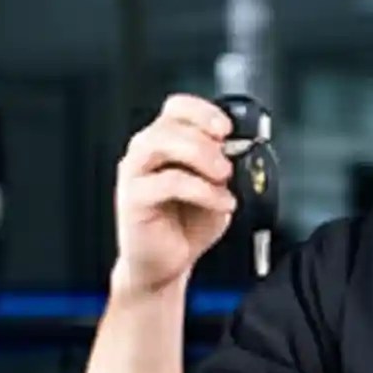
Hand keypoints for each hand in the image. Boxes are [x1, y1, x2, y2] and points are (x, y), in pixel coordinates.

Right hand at [112, 94, 236, 294]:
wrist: (166, 264)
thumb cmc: (186, 226)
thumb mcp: (216, 189)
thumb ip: (223, 167)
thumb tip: (239, 152)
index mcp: (165, 142)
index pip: (178, 107)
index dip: (203, 112)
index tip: (227, 128)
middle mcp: (146, 152)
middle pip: (170, 123)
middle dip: (206, 138)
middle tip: (228, 163)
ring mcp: (136, 173)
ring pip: (161, 143)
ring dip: (199, 155)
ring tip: (223, 177)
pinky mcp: (133, 198)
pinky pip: (168, 182)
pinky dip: (202, 190)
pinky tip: (221, 203)